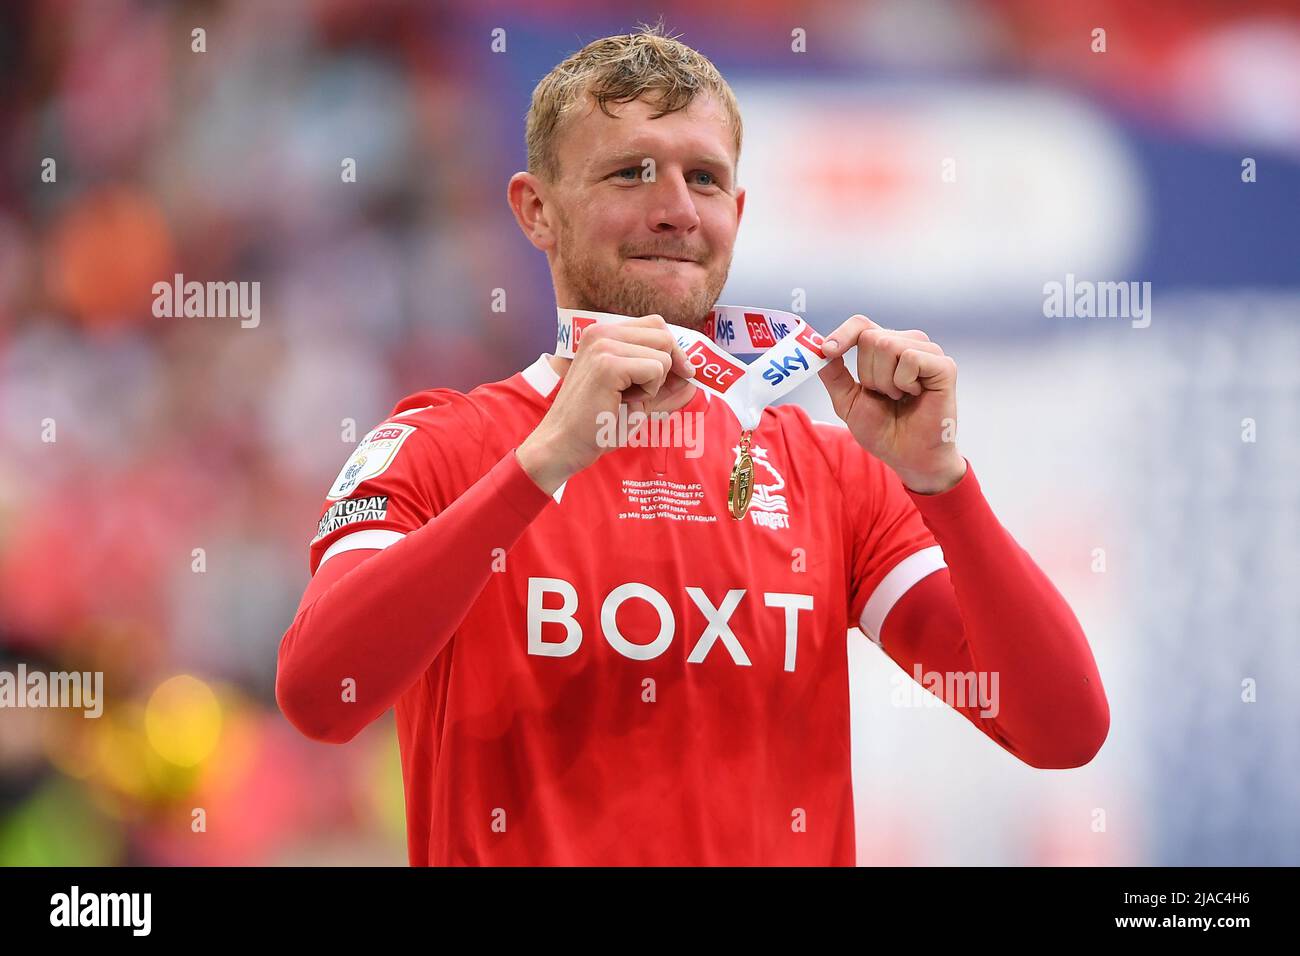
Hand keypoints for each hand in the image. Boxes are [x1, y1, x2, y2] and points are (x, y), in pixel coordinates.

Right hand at [516, 314, 695, 493]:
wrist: (565, 445)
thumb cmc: (597, 424)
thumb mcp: (636, 398)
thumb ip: (664, 384)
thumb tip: (694, 377)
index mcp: (603, 333)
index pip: (656, 325)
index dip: (672, 351)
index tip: (679, 374)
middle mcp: (601, 332)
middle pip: (664, 335)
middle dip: (668, 368)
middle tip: (641, 393)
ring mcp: (603, 345)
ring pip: (663, 354)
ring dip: (655, 384)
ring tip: (625, 398)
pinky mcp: (607, 364)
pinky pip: (656, 369)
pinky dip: (648, 392)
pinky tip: (622, 402)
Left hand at [817, 314, 965, 493]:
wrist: (908, 456)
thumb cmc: (883, 430)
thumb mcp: (848, 401)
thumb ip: (834, 374)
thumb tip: (819, 348)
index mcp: (885, 348)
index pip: (861, 324)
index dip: (843, 334)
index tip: (828, 351)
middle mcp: (907, 343)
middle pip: (869, 337)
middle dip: (867, 374)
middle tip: (884, 395)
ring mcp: (928, 352)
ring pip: (887, 345)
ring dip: (884, 381)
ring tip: (899, 397)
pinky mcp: (944, 366)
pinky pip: (910, 358)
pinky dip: (904, 382)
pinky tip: (915, 395)